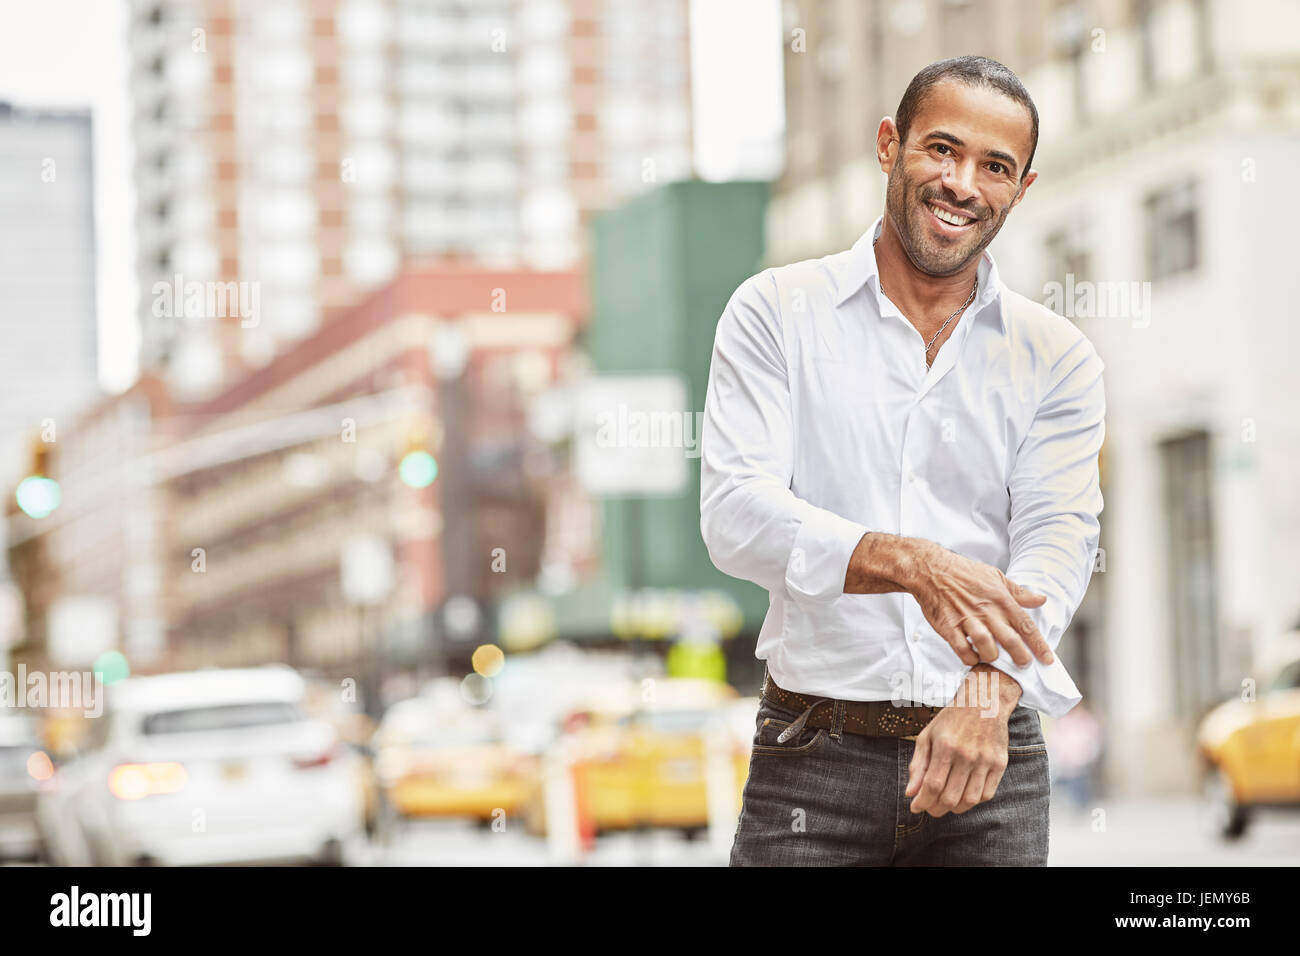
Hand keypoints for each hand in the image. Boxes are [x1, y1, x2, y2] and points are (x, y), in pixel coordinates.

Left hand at [905, 666, 1019, 816]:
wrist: (984, 701)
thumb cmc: (951, 719)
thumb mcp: (928, 736)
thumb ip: (918, 765)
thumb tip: (910, 793)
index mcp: (945, 746)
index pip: (933, 786)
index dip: (922, 802)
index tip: (915, 808)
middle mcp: (967, 755)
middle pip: (950, 797)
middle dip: (936, 809)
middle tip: (930, 808)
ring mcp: (985, 760)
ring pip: (969, 800)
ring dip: (954, 809)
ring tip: (945, 805)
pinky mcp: (1000, 764)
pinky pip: (987, 794)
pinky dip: (973, 802)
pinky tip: (963, 797)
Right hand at [909, 542, 1052, 666]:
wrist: (930, 570)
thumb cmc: (964, 573)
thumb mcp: (995, 576)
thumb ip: (1018, 592)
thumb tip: (1041, 600)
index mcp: (1000, 599)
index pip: (1025, 625)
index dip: (1038, 645)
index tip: (1047, 660)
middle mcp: (986, 611)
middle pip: (1010, 641)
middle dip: (1020, 657)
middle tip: (1023, 664)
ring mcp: (967, 620)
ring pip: (987, 649)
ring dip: (993, 658)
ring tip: (993, 657)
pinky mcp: (948, 628)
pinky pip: (963, 651)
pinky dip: (970, 658)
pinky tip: (973, 656)